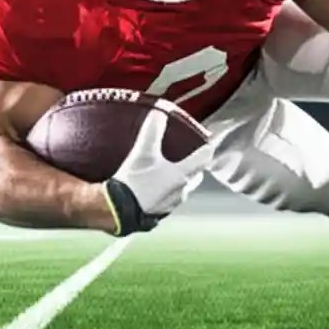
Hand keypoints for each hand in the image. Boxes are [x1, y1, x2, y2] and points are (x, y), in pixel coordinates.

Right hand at [103, 110, 214, 236]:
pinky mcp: (158, 215)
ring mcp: (171, 205)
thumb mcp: (143, 152)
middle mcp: (181, 191)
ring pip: (181, 191)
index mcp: (181, 174)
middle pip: (194, 177)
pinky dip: (164, 195)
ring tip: (166, 175)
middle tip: (188, 160)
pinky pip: (167, 202)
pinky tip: (153, 191)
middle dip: (193, 169)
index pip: (202, 159)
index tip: (210, 144)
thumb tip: (159, 113)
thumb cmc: (135, 180)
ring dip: (178, 183)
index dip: (207, 149)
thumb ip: (152, 131)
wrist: (118, 210)